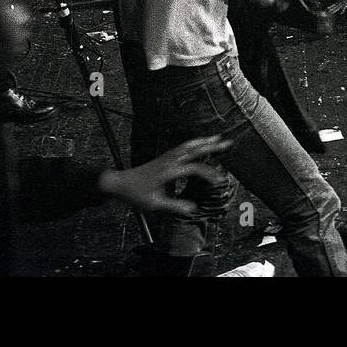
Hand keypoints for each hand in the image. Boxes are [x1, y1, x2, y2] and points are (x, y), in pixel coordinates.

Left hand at [99, 135, 229, 215]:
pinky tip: (198, 143)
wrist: (119, 184)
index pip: (194, 168)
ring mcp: (166, 157)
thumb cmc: (136, 195)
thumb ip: (175, 206)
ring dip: (203, 141)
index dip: (208, 173)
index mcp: (169, 171)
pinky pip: (181, 147)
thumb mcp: (155, 204)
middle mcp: (169, 161)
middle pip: (194, 150)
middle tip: (227, 142)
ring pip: (188, 145)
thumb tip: (193, 208)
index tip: (218, 179)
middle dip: (211, 145)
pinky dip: (193, 143)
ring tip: (216, 137)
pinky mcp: (163, 157)